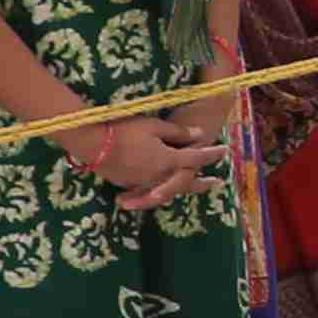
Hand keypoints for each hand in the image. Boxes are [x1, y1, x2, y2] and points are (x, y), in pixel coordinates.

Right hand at [59, 104, 217, 201]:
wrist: (92, 143)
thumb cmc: (125, 129)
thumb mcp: (154, 126)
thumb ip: (178, 132)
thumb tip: (199, 134)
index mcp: (169, 160)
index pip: (196, 157)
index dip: (212, 153)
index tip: (225, 149)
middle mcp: (160, 176)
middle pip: (187, 181)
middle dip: (203, 182)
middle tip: (217, 182)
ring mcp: (144, 182)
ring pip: (169, 190)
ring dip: (184, 189)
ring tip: (193, 188)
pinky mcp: (129, 184)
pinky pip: (150, 191)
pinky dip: (161, 191)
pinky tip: (163, 190)